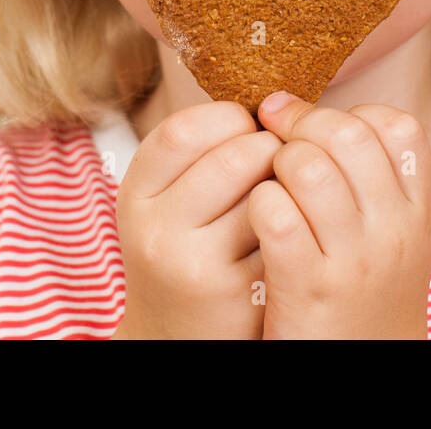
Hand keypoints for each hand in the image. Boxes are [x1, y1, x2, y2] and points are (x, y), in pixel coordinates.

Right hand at [110, 100, 280, 338]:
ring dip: (287, 182)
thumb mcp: (168, 199)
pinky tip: (286, 231)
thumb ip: (201, 152)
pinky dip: (295, 222)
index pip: (184, 129)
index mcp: (136, 194)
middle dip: (268, 147)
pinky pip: (284, 231)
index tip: (244, 127)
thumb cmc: (186, 246)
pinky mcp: (235, 291)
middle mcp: (155, 230)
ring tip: (283, 190)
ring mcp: (193, 264)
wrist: (176, 334)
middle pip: (234, 157)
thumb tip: (271, 98)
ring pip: (266, 194)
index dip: (226, 117)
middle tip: (275, 158)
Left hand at [246, 92, 430, 338]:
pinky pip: (276, 215)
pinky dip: (260, 203)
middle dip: (302, 124)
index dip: (352, 115)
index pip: (399, 128)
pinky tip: (259, 216)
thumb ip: (375, 185)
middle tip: (275, 131)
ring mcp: (354, 260)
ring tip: (269, 179)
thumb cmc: (367, 298)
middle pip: (348, 135)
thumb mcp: (395, 241)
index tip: (319, 127)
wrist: (366, 373)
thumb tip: (321, 117)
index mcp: (418, 213)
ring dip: (276, 162)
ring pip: (309, 168)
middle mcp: (394, 231)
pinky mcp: (309, 287)